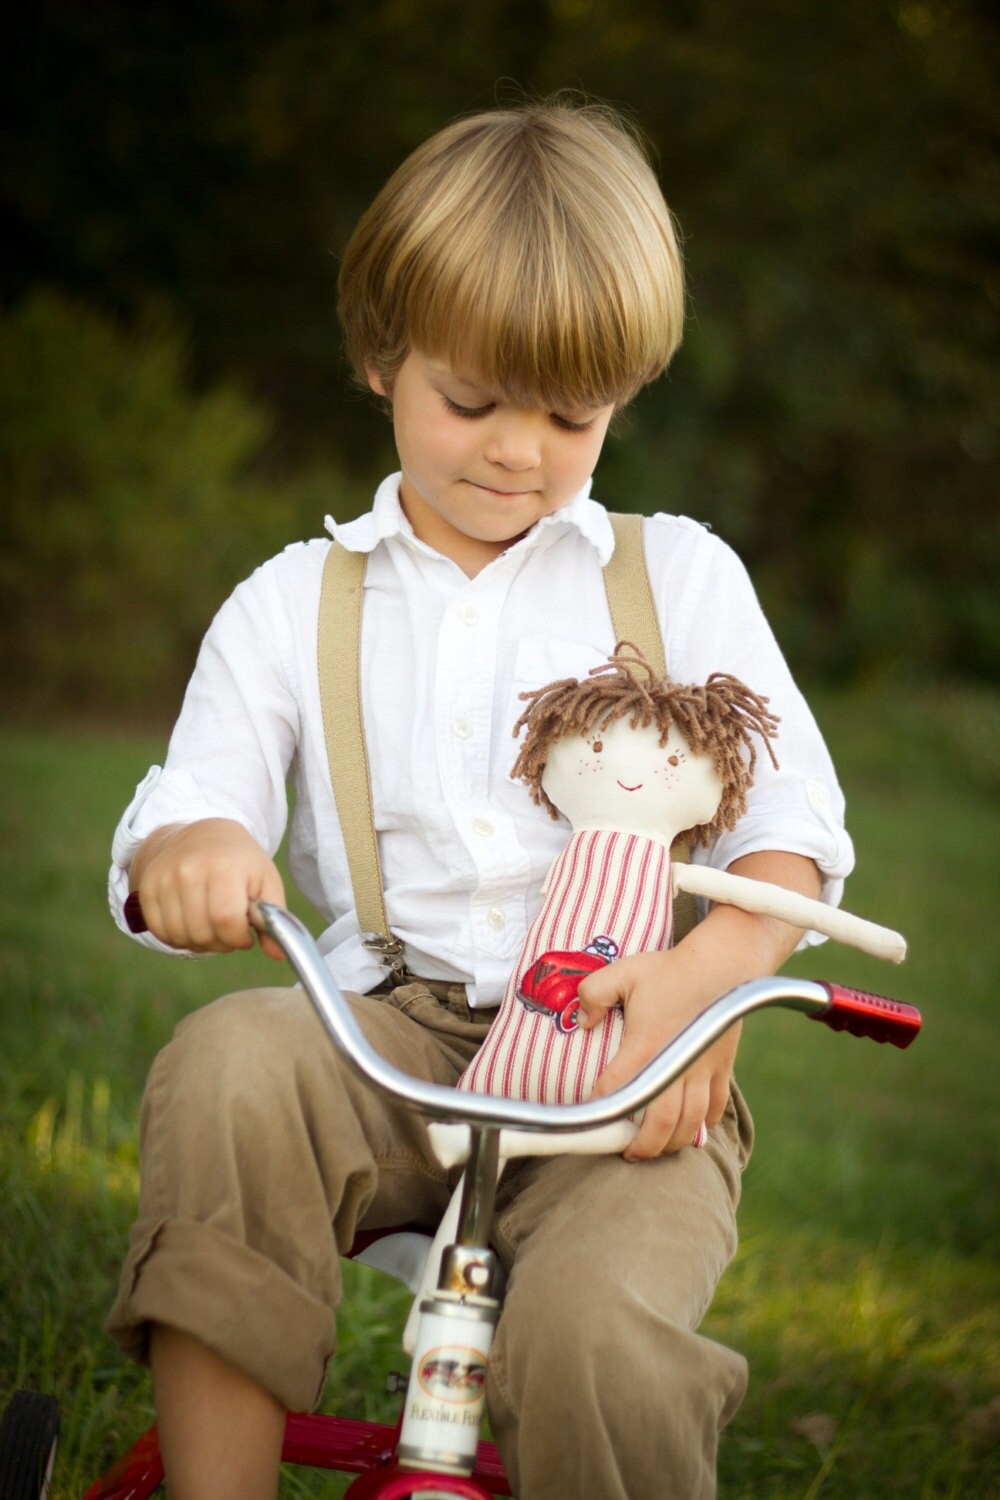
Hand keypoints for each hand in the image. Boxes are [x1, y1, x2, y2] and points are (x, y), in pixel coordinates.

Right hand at [129, 818, 286, 960]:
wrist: (201, 834)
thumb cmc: (239, 862)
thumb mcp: (265, 880)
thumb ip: (275, 919)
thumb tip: (278, 955)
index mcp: (223, 866)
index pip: (226, 920)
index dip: (238, 937)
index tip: (245, 933)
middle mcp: (188, 871)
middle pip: (203, 933)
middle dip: (221, 942)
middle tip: (229, 929)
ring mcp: (163, 880)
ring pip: (181, 937)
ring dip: (200, 942)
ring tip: (212, 925)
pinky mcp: (146, 889)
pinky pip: (161, 932)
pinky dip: (179, 937)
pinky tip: (193, 923)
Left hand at [576, 949, 738, 1160]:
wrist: (722, 964)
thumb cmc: (669, 969)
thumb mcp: (622, 972)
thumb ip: (592, 994)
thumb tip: (582, 1022)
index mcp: (645, 1045)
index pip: (617, 1090)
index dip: (601, 1108)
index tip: (590, 1116)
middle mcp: (675, 1065)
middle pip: (662, 1124)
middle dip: (643, 1147)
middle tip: (627, 1153)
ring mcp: (701, 1070)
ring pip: (690, 1123)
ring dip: (672, 1142)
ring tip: (656, 1148)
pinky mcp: (720, 1067)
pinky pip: (715, 1107)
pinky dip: (703, 1124)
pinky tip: (691, 1128)